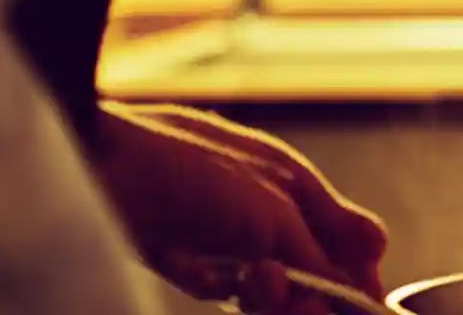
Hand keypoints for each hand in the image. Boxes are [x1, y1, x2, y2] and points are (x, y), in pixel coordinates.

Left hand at [94, 102, 386, 313]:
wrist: (98, 161)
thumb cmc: (193, 167)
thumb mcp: (274, 208)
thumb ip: (322, 251)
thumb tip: (365, 281)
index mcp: (295, 187)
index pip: (344, 243)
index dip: (355, 280)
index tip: (361, 308)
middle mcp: (264, 210)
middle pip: (306, 271)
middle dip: (307, 293)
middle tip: (297, 299)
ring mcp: (222, 234)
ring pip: (262, 287)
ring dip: (265, 295)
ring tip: (255, 281)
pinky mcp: (181, 256)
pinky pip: (214, 287)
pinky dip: (214, 284)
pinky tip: (199, 270)